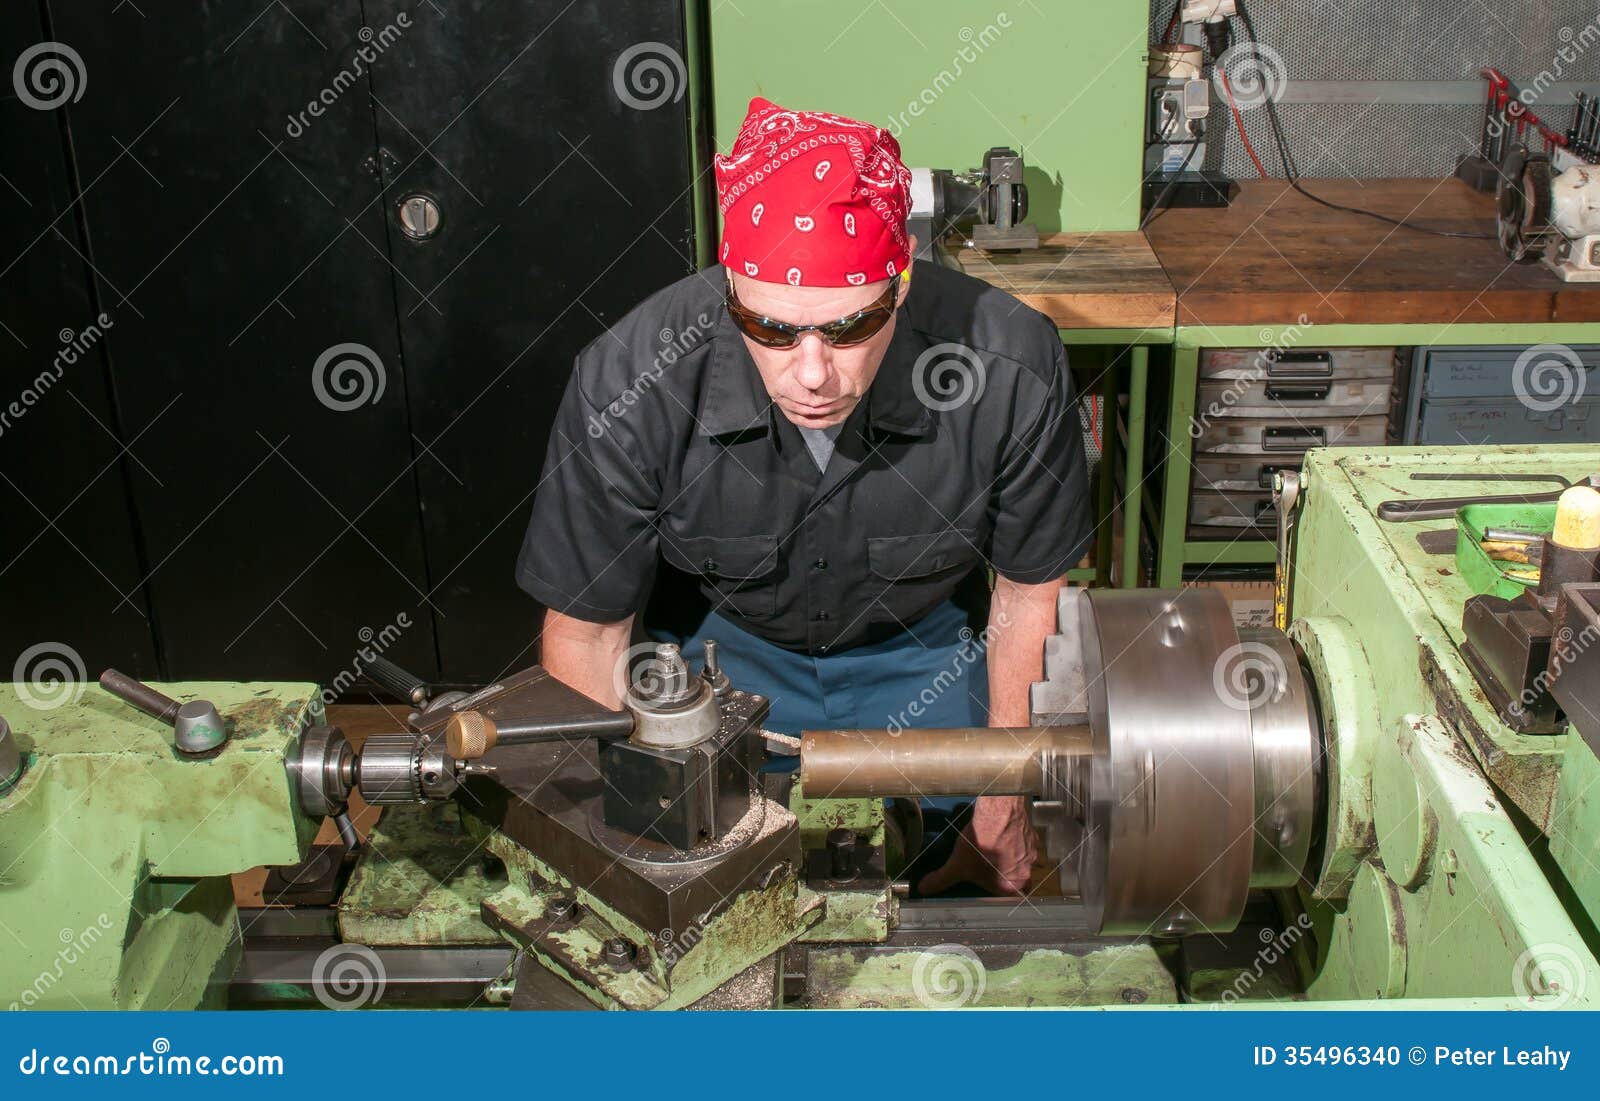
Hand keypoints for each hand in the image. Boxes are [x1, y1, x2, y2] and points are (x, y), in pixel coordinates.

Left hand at [916, 795, 1035, 896]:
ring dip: (1008, 857)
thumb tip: (925, 889)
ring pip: (1020, 861)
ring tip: (991, 847)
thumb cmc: (980, 844)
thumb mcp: (957, 865)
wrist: (999, 812)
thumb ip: (941, 879)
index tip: (985, 882)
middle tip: (987, 865)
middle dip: (1001, 873)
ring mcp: (1032, 854)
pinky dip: (1013, 841)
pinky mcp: (1032, 836)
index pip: (1005, 897)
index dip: (994, 890)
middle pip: (1014, 879)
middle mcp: (1026, 873)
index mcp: (1011, 887)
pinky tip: (999, 833)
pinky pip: (1023, 844)